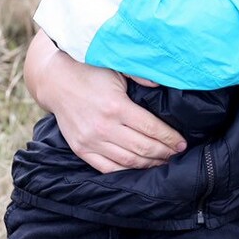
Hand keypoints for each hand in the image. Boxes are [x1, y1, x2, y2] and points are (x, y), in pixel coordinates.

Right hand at [27, 33, 184, 172]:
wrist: (55, 81)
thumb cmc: (90, 71)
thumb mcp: (116, 67)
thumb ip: (140, 76)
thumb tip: (161, 85)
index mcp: (115, 106)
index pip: (151, 128)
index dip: (170, 138)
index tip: (182, 142)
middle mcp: (103, 127)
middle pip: (142, 148)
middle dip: (164, 152)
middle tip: (177, 153)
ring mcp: (90, 141)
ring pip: (127, 161)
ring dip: (148, 164)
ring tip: (163, 161)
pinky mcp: (80, 149)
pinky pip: (107, 168)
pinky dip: (125, 171)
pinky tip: (139, 168)